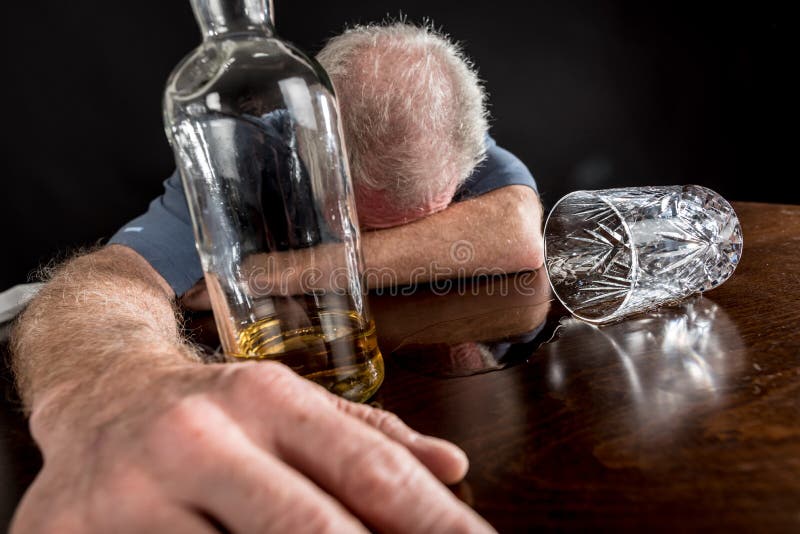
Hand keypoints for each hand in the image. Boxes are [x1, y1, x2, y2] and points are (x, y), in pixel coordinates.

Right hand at [12, 360, 492, 532]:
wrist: (94, 394)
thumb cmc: (207, 410)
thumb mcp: (286, 403)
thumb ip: (367, 438)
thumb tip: (454, 466)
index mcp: (264, 398)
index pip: (368, 469)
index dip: (436, 523)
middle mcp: (200, 438)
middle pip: (312, 530)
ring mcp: (132, 495)